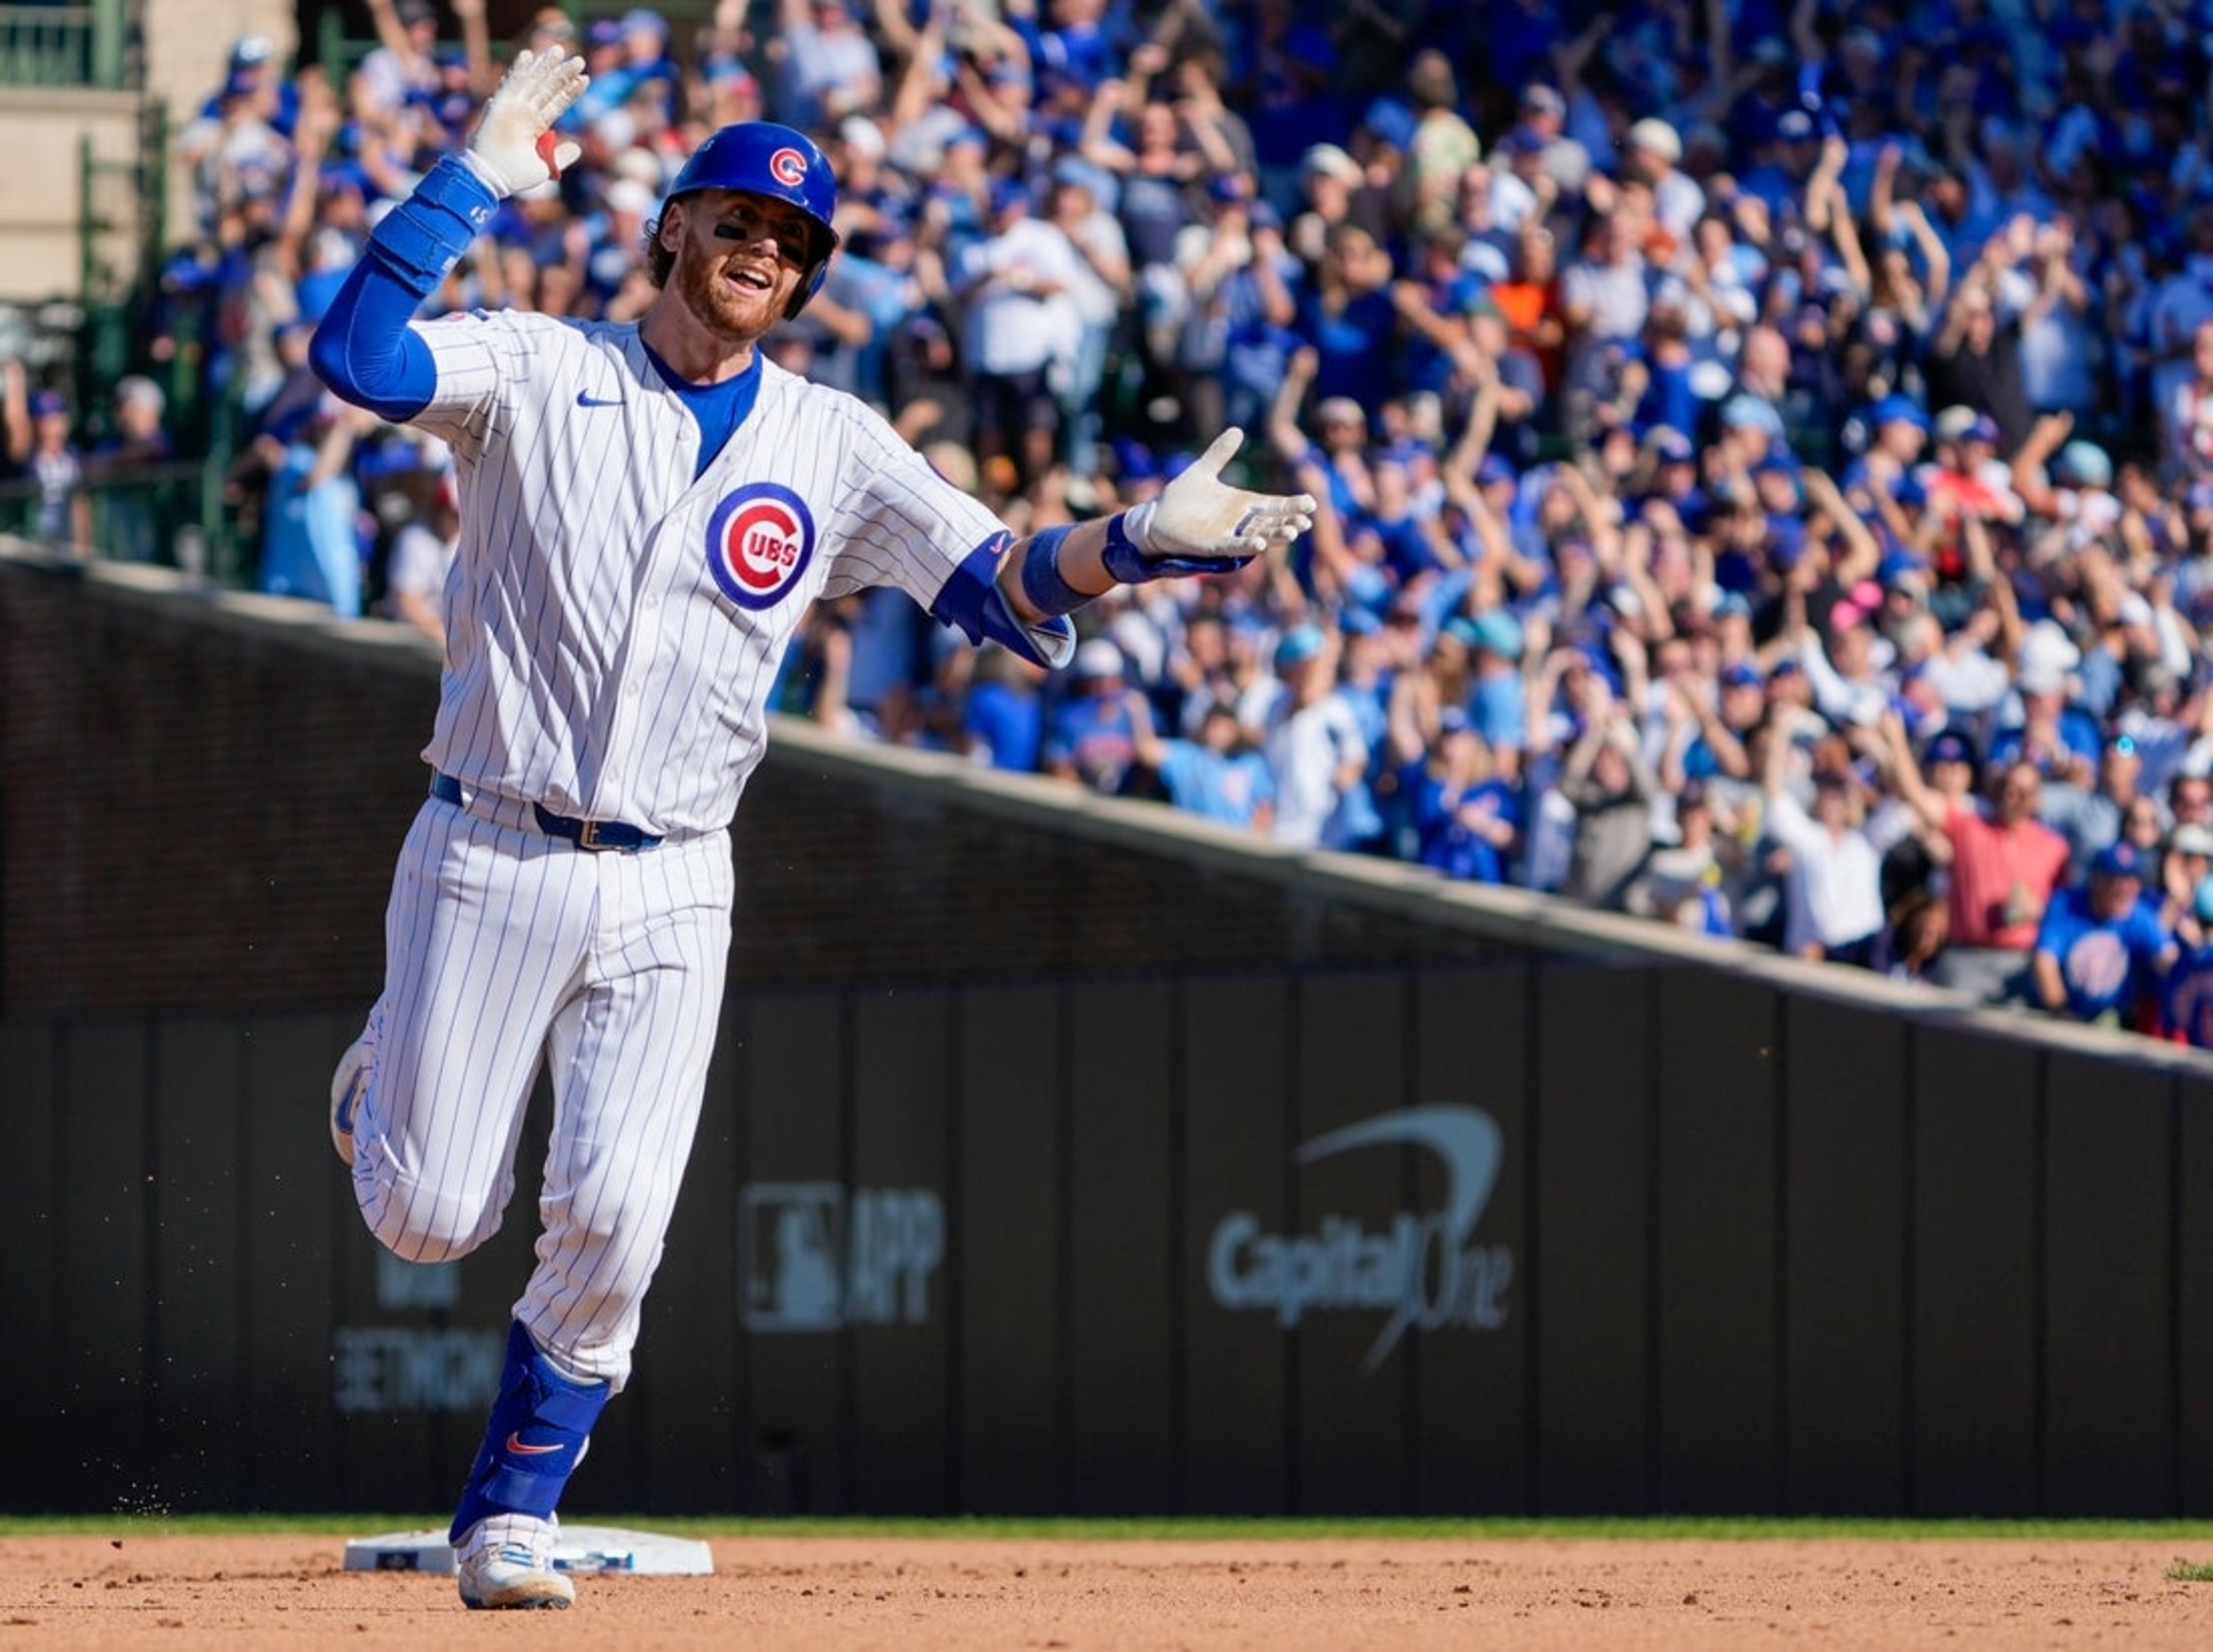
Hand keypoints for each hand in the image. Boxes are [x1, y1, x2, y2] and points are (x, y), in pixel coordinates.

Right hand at [466, 48, 587, 196]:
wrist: (493, 178)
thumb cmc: (515, 175)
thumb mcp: (545, 166)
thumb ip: (561, 157)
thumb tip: (578, 148)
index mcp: (537, 125)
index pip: (558, 102)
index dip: (571, 91)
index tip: (585, 78)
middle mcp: (526, 112)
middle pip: (548, 88)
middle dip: (562, 73)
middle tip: (578, 59)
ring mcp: (514, 108)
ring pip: (533, 82)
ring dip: (545, 66)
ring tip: (558, 50)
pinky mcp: (500, 106)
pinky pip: (510, 84)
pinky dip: (519, 70)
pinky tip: (528, 55)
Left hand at [1110, 428, 1316, 576]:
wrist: (1156, 517)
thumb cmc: (1181, 497)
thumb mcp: (1203, 470)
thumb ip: (1220, 452)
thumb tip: (1237, 429)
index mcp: (1242, 504)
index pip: (1273, 505)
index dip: (1291, 505)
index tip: (1311, 502)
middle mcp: (1239, 522)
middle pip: (1271, 523)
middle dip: (1289, 522)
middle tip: (1307, 521)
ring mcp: (1228, 535)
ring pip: (1259, 536)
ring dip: (1275, 535)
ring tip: (1293, 532)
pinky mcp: (1212, 546)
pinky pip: (1234, 547)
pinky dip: (1247, 545)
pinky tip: (1261, 544)